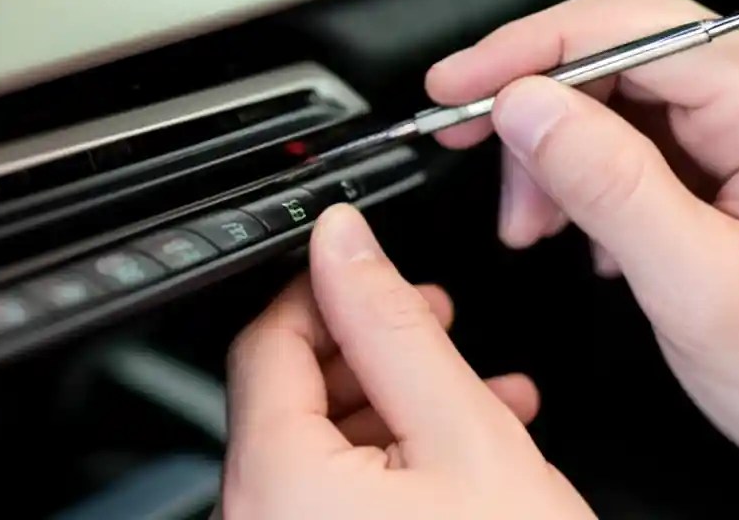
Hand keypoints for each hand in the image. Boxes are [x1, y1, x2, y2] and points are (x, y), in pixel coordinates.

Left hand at [220, 204, 593, 519]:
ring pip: (321, 446)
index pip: (264, 343)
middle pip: (289, 394)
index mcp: (275, 480)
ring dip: (394, 404)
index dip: (318, 289)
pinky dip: (390, 462)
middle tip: (430, 316)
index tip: (365, 264)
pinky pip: (334, 496)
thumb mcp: (465, 437)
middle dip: (368, 347)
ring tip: (474, 387)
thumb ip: (393, 327)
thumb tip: (343, 243)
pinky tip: (462, 450)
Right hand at [426, 0, 738, 473]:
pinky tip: (579, 228)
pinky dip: (584, 174)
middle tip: (474, 152)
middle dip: (534, 104)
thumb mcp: (703, 291)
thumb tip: (525, 107)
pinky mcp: (735, 159)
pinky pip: (637, 135)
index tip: (455, 88)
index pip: (631, 29)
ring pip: (616, 93)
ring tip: (534, 224)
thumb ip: (611, 188)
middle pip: (617, 49)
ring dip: (553, 149)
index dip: (526, 49)